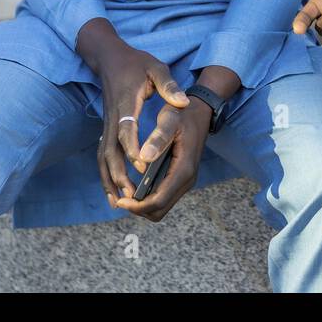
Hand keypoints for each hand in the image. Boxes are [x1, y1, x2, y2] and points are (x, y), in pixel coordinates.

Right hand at [89, 38, 188, 208]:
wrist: (109, 57)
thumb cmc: (135, 63)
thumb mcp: (156, 67)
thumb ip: (168, 85)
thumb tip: (183, 102)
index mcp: (126, 104)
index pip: (126, 130)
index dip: (133, 148)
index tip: (142, 166)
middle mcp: (113, 118)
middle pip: (110, 150)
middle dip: (118, 174)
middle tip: (130, 196)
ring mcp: (107, 124)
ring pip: (103, 156)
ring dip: (109, 180)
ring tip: (117, 203)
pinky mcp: (107, 128)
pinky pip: (103, 154)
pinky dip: (106, 173)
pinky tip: (113, 190)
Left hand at [115, 99, 213, 220]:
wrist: (200, 111)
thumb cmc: (183, 114)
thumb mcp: (169, 120)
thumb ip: (158, 139)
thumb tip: (143, 158)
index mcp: (183, 169)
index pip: (159, 200)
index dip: (138, 206)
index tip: (121, 201)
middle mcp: (187, 180)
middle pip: (160, 210)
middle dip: (139, 209)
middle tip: (121, 199)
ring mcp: (185, 181)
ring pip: (161, 207)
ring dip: (143, 206)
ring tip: (126, 193)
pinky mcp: (181, 178)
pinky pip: (164, 197)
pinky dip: (149, 198)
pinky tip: (137, 186)